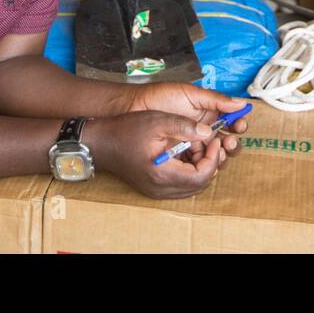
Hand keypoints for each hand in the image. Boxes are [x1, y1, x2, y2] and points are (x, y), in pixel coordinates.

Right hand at [87, 111, 223, 198]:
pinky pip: (180, 185)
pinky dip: (188, 170)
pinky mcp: (154, 188)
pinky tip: (183, 152)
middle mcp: (162, 188)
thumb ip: (185, 126)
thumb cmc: (126, 130)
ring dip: (199, 167)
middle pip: (200, 184)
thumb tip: (208, 131)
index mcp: (163, 174)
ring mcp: (157, 191)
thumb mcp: (158, 121)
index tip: (213, 140)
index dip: (213, 158)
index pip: (202, 176)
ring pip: (191, 186)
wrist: (100, 143)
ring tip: (194, 145)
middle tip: (206, 142)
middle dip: (209, 162)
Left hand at [126, 84, 249, 157]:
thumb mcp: (189, 94)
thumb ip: (215, 99)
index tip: (239, 126)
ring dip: (221, 155)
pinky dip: (204, 165)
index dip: (238, 125)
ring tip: (219, 150)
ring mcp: (192, 145)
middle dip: (232, 143)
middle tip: (229, 141)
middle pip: (226, 142)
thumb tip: (241, 104)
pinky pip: (196, 166)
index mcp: (208, 114)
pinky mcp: (180, 158)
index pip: (230, 123)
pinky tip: (204, 161)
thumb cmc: (159, 97)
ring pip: (214, 156)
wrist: (131, 109)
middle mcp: (202, 131)